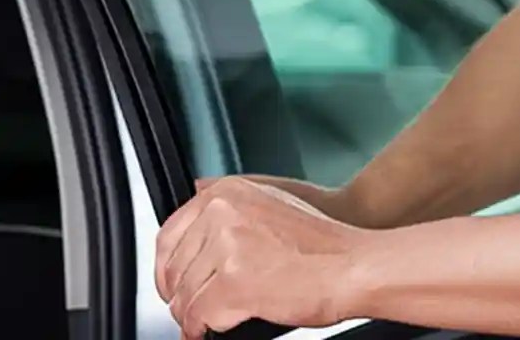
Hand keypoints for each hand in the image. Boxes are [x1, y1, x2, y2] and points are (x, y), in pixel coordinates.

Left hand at [155, 177, 369, 337]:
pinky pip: (198, 315)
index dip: (166, 266)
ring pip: (184, 293)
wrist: (353, 265)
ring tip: (201, 323)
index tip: (171, 282)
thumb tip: (196, 202)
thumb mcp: (271, 200)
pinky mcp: (234, 284)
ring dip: (190, 314)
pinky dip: (200, 329)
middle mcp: (222, 214)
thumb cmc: (323, 241)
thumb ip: (230, 202)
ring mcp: (227, 248)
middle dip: (179, 294)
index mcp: (227, 193)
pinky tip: (208, 332)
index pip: (170, 232)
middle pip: (175, 266)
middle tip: (188, 308)